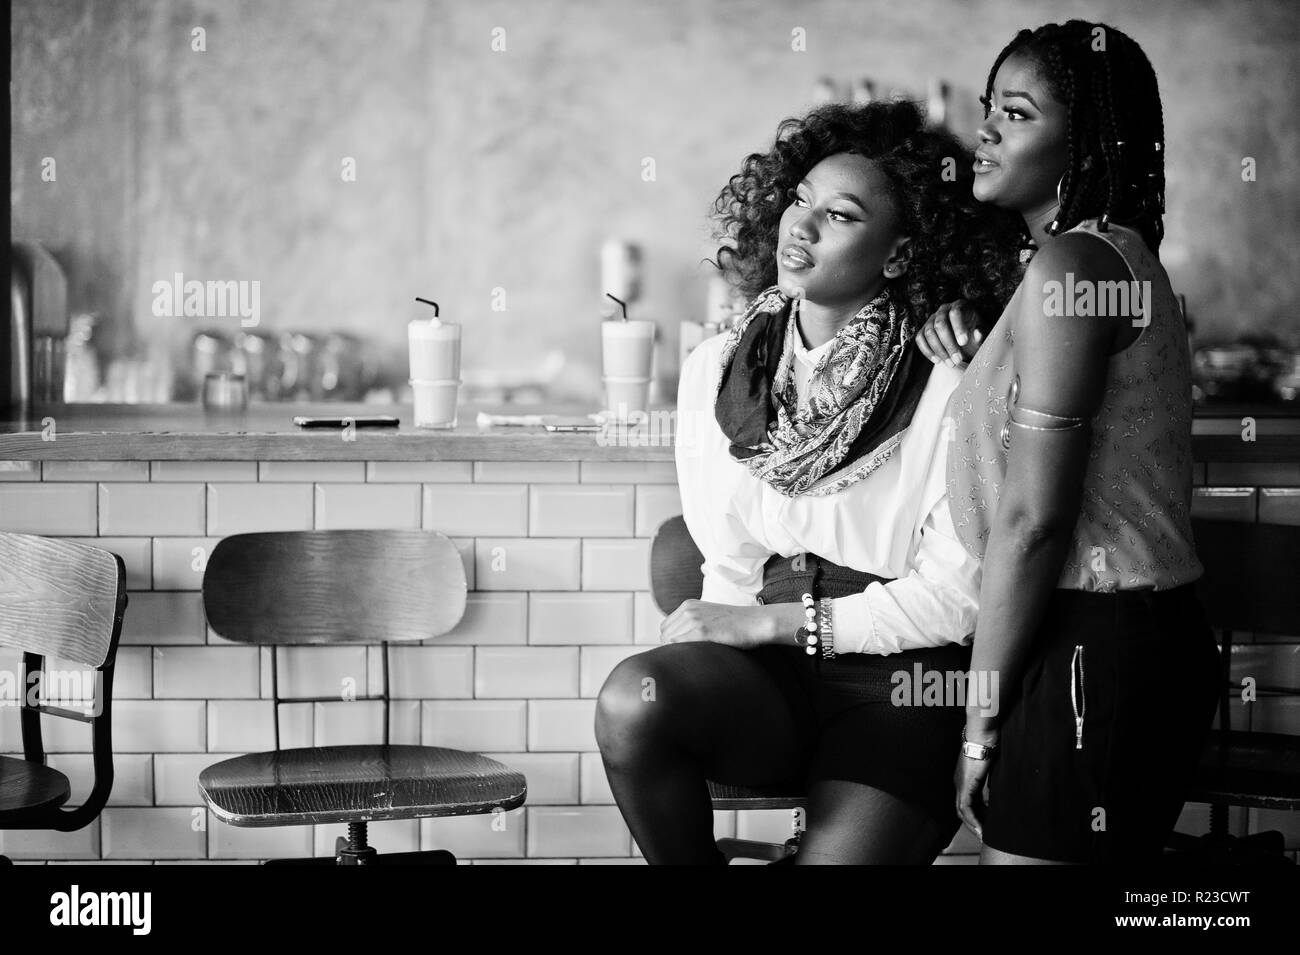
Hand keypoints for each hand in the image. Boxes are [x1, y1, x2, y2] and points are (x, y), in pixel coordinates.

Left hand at [659, 599, 777, 649]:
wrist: (756, 622)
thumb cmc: (737, 625)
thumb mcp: (710, 616)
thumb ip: (694, 623)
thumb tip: (678, 642)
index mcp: (689, 605)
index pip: (665, 626)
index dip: (670, 641)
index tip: (682, 651)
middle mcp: (689, 610)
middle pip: (664, 634)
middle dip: (671, 647)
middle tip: (685, 658)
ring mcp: (694, 619)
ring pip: (669, 640)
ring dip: (676, 652)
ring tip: (690, 659)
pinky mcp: (702, 630)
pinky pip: (678, 644)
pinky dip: (681, 653)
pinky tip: (694, 659)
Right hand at [915, 299, 983, 366]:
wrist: (965, 341)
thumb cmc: (975, 335)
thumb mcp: (982, 334)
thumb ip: (982, 334)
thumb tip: (978, 333)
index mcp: (960, 306)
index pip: (955, 313)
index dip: (958, 327)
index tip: (963, 342)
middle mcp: (943, 310)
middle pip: (940, 324)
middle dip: (948, 344)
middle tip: (958, 359)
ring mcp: (931, 319)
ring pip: (929, 333)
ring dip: (939, 350)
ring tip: (951, 363)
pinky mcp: (923, 329)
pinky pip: (920, 339)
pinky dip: (927, 351)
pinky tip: (938, 361)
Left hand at [954, 749, 992, 840]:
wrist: (983, 736)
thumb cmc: (987, 745)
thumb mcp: (989, 766)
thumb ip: (989, 779)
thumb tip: (995, 791)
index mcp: (964, 777)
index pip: (967, 801)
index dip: (975, 813)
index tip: (986, 823)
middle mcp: (959, 782)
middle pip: (962, 809)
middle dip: (973, 822)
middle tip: (983, 833)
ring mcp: (960, 783)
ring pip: (962, 811)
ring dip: (972, 825)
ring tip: (982, 835)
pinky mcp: (965, 785)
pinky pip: (965, 808)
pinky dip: (972, 820)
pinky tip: (980, 828)